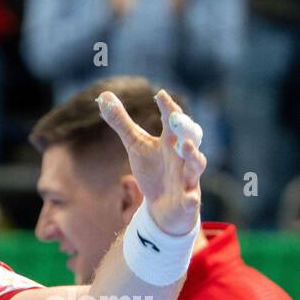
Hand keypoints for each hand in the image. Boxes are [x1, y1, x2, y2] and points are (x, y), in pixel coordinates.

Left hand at [98, 88, 204, 236]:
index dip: (167, 108)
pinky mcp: (188, 199)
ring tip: (185, 146)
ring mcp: (188, 177)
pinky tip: (190, 198)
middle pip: (189, 138)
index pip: (172, 121)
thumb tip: (103, 96)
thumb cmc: (152, 169)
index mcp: (171, 141)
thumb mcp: (135, 144)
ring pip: (196, 164)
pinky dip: (191, 198)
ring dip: (193, 155)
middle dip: (185, 127)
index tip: (159, 95)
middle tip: (175, 117)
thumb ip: (121, 121)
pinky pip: (192, 198)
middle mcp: (183, 156)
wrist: (163, 205)